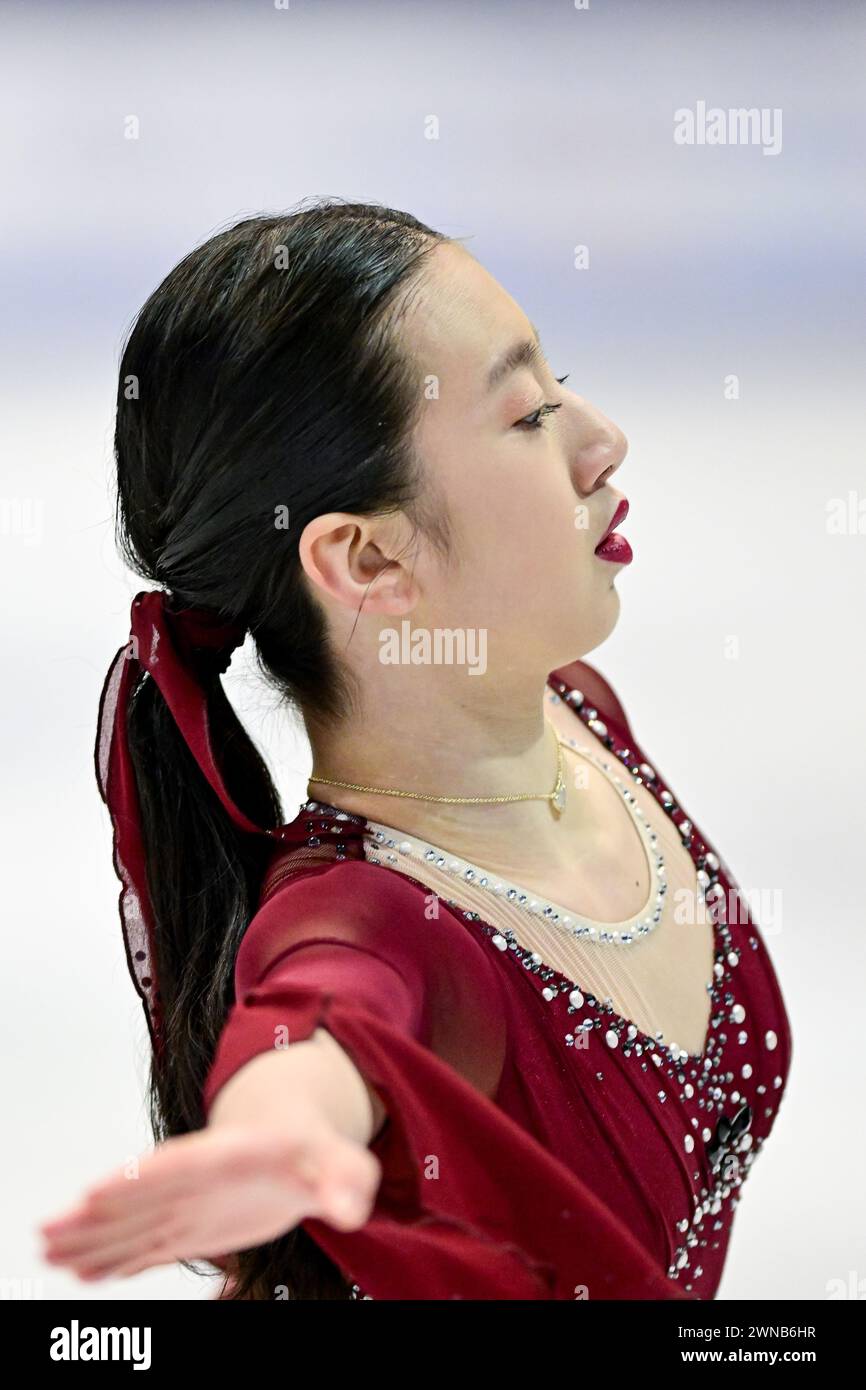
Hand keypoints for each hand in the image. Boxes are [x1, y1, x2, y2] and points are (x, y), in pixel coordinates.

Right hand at [38, 1109, 381, 1281]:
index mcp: (229, 1154)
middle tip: (51, 1230)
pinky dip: (113, 1260)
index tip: (98, 1188)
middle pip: (140, 1195)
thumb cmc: (314, 1148)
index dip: (138, 1178)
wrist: (294, 1141)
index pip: (178, 1164)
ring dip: (91, 1237)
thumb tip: (349, 1207)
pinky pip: (144, 1246)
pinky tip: (83, 1272)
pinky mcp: (187, 1228)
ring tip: (49, 1250)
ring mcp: (187, 1204)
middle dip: (95, 1213)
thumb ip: (346, 1181)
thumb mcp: (341, 1160)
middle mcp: (198, 1179)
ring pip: (132, 1223)